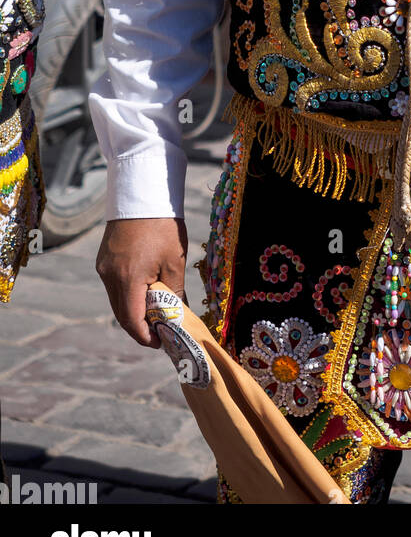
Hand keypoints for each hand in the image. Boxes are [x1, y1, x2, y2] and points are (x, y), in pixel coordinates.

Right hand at [96, 217, 186, 347]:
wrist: (143, 193)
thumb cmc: (163, 226)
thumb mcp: (174, 262)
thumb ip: (175, 293)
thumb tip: (180, 315)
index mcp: (127, 279)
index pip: (132, 321)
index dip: (146, 337)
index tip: (161, 343)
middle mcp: (109, 277)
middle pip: (122, 314)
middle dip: (140, 327)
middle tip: (160, 332)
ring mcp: (103, 267)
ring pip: (117, 300)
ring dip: (134, 311)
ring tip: (156, 314)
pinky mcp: (103, 259)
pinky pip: (114, 285)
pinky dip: (128, 295)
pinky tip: (145, 292)